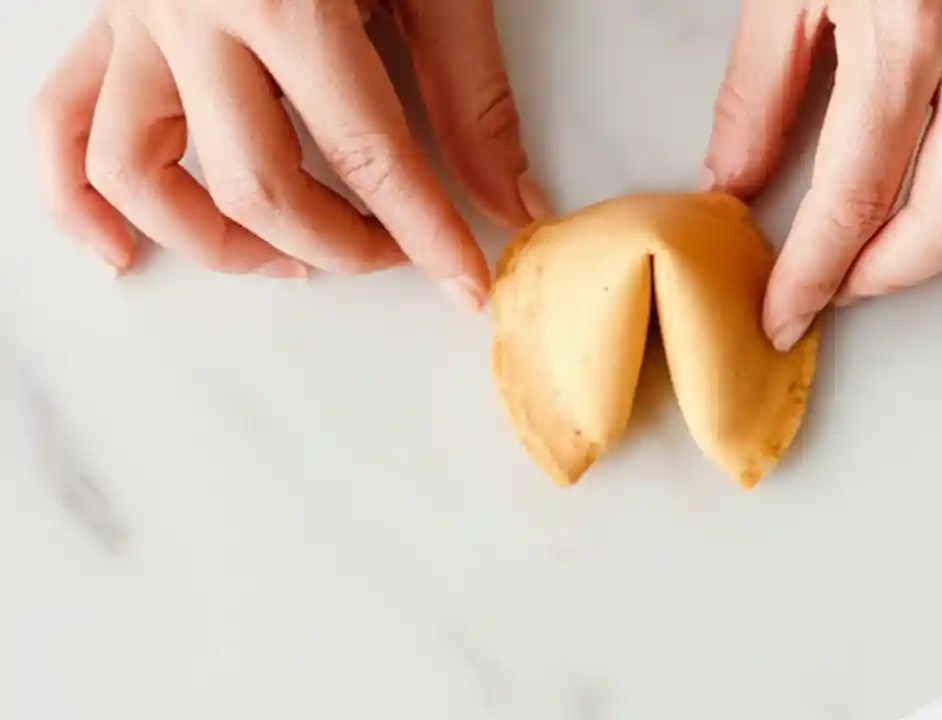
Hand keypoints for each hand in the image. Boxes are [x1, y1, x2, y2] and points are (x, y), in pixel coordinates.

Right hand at [29, 0, 551, 310]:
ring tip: (286, 262)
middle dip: (339, 246)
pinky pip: (61, 120)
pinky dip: (78, 201)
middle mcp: (194, 14)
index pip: (370, 158)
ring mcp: (139, 17)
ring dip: (215, 243)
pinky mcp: (108, 17)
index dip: (428, 236)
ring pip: (138, 173)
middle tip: (394, 252)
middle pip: (257, 185)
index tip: (464, 284)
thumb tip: (507, 199)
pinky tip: (123, 249)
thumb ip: (470, 94)